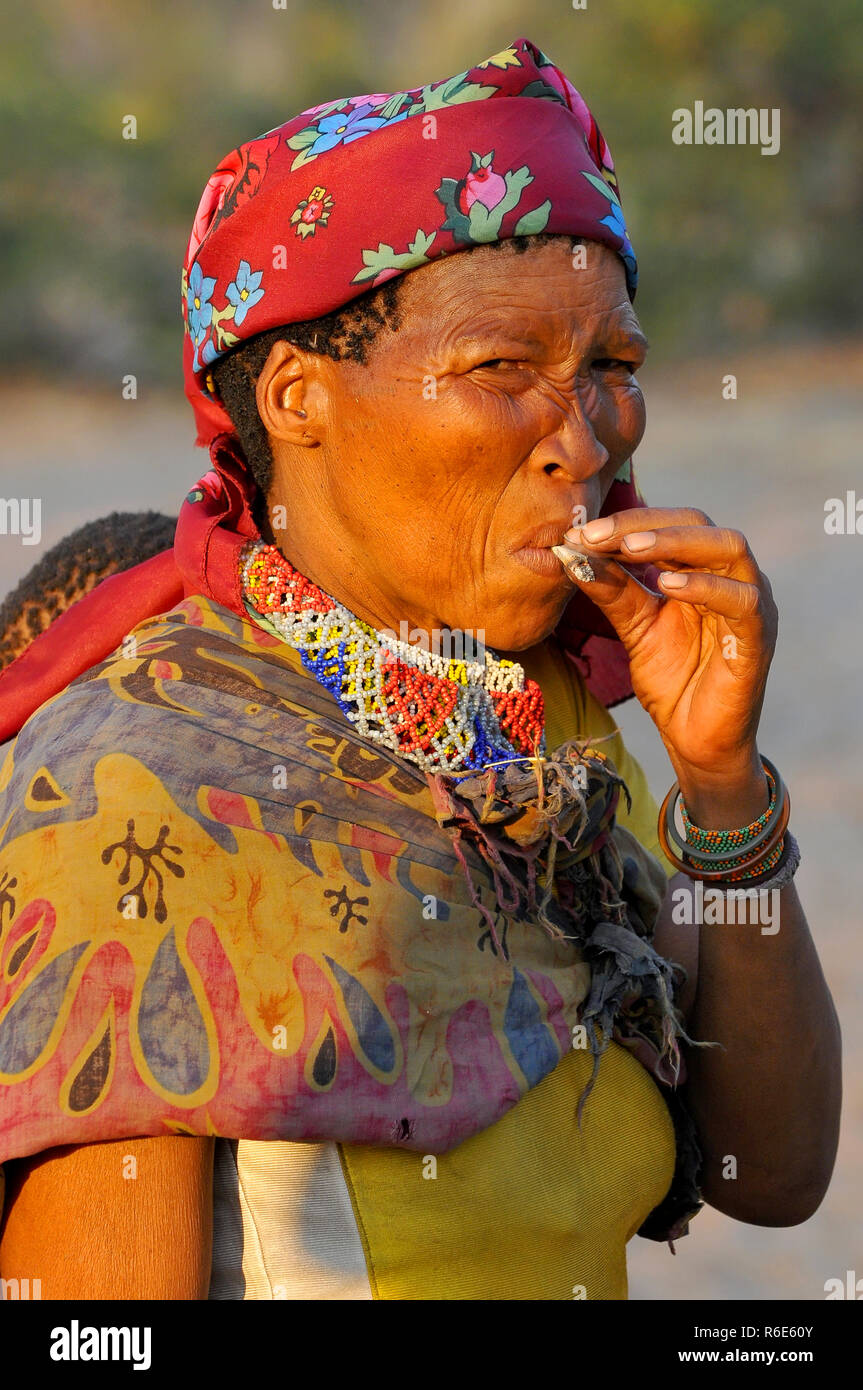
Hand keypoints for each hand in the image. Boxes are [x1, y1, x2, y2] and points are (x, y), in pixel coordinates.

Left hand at [560, 507, 777, 811]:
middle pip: (699, 523)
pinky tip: (668, 585)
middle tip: (596, 534)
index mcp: (703, 570)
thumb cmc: (673, 680)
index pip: (671, 524)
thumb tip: (571, 552)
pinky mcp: (759, 637)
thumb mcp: (634, 628)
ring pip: (729, 548)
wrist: (696, 741)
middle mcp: (731, 578)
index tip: (579, 533)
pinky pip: (742, 600)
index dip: (627, 522)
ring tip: (629, 548)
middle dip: (645, 524)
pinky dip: (705, 586)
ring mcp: (751, 604)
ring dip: (675, 542)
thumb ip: (612, 590)